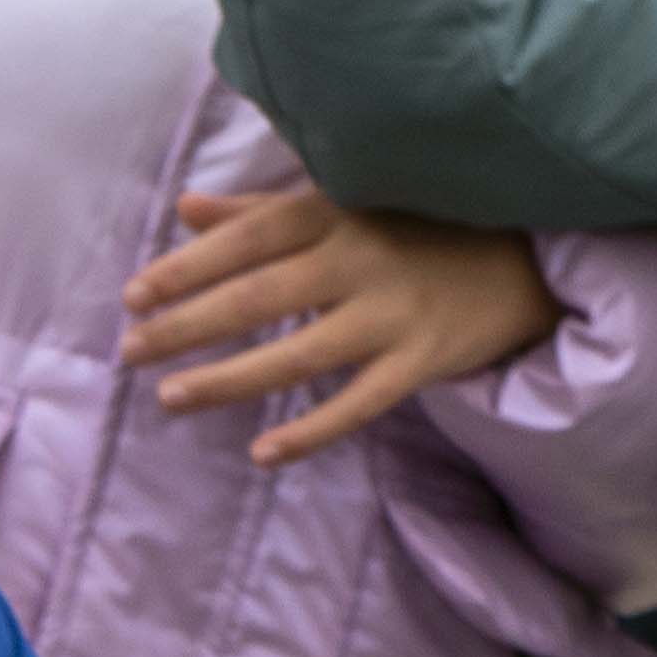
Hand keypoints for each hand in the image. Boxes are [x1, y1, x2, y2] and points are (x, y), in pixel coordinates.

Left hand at [117, 187, 563, 465]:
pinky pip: (358, 404)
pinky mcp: (422, 359)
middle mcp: (362, 258)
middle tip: (129, 353)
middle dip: (186, 327)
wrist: (528, 256)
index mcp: (339, 210)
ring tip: (169, 397)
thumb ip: (261, 211)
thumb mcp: (345, 203)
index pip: (249, 237)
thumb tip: (184, 208)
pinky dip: (310, 432)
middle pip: (258, 297)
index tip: (134, 296)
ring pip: (296, 355)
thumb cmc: (419, 227)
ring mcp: (393, 312)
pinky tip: (263, 453)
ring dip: (227, 380)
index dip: (187, 266)